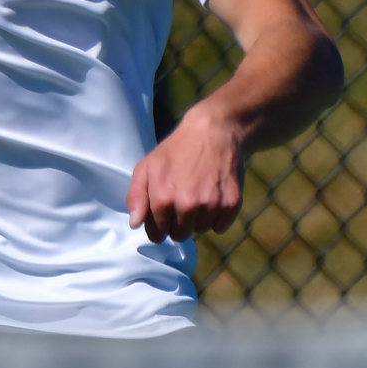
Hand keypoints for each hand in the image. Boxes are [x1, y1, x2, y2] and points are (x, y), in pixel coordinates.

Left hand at [126, 102, 244, 243]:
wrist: (213, 132)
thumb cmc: (175, 150)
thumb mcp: (147, 166)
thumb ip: (136, 196)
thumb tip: (135, 224)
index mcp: (163, 198)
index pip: (157, 233)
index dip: (158, 226)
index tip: (163, 216)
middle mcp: (188, 205)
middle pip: (179, 235)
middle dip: (177, 223)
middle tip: (181, 200)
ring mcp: (211, 205)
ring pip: (200, 231)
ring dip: (197, 219)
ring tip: (197, 194)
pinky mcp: (231, 204)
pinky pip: (220, 227)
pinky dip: (216, 217)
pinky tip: (212, 196)